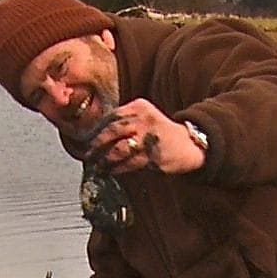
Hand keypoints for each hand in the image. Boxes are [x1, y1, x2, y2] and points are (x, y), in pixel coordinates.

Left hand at [84, 98, 206, 175]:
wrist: (188, 144)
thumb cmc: (160, 132)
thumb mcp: (144, 117)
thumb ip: (125, 122)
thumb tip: (97, 135)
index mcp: (139, 107)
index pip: (112, 116)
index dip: (97, 129)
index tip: (88, 139)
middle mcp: (143, 120)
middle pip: (112, 131)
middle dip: (97, 143)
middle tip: (88, 153)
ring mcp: (148, 138)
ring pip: (118, 149)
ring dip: (105, 159)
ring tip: (98, 165)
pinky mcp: (152, 156)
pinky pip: (129, 163)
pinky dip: (118, 168)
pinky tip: (112, 170)